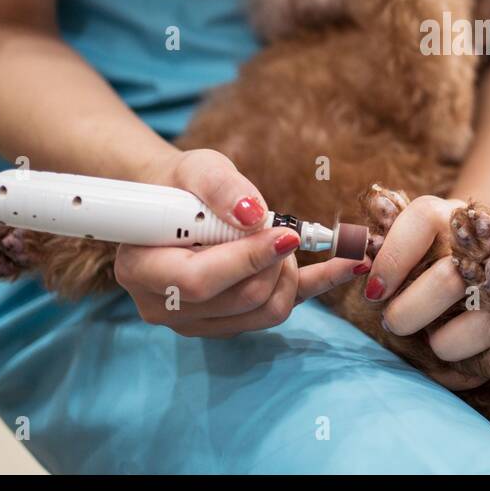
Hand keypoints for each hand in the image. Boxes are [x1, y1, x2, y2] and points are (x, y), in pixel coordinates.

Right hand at [115, 148, 365, 336]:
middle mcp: (163, 305)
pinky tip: (349, 266)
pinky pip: (279, 312)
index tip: (287, 232)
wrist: (178, 205)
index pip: (199, 280)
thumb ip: (219, 185)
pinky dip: (317, 286)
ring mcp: (195, 321)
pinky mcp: (227, 323)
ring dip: (289, 273)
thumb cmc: (182, 184)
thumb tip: (253, 213)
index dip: (247, 260)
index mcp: (140, 267)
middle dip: (275, 261)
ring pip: (264, 311)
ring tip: (285, 239)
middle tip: (286, 228)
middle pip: (240, 298)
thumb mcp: (196, 168)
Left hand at [366, 195, 489, 389]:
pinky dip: (457, 353)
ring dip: (434, 339)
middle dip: (407, 312)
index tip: (374, 289)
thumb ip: (388, 241)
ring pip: (454, 331)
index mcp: (456, 216)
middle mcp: (488, 246)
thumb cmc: (449, 254)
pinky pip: (472, 357)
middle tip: (393, 320)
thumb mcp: (425, 237)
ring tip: (432, 329)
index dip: (393, 256)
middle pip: (445, 281)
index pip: (424, 220)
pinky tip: (461, 338)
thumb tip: (345, 245)